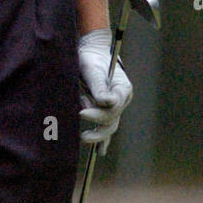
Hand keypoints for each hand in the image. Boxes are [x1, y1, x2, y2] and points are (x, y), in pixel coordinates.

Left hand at [78, 28, 132, 154]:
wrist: (90, 52)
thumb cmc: (91, 58)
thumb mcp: (92, 69)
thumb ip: (99, 86)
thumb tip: (107, 102)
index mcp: (122, 89)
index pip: (113, 108)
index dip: (97, 114)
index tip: (81, 112)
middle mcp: (121, 100)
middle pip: (112, 120)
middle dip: (97, 129)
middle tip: (82, 134)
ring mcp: (114, 106)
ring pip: (109, 126)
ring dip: (98, 135)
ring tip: (85, 141)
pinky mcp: (105, 109)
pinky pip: (105, 126)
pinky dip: (102, 138)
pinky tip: (100, 150)